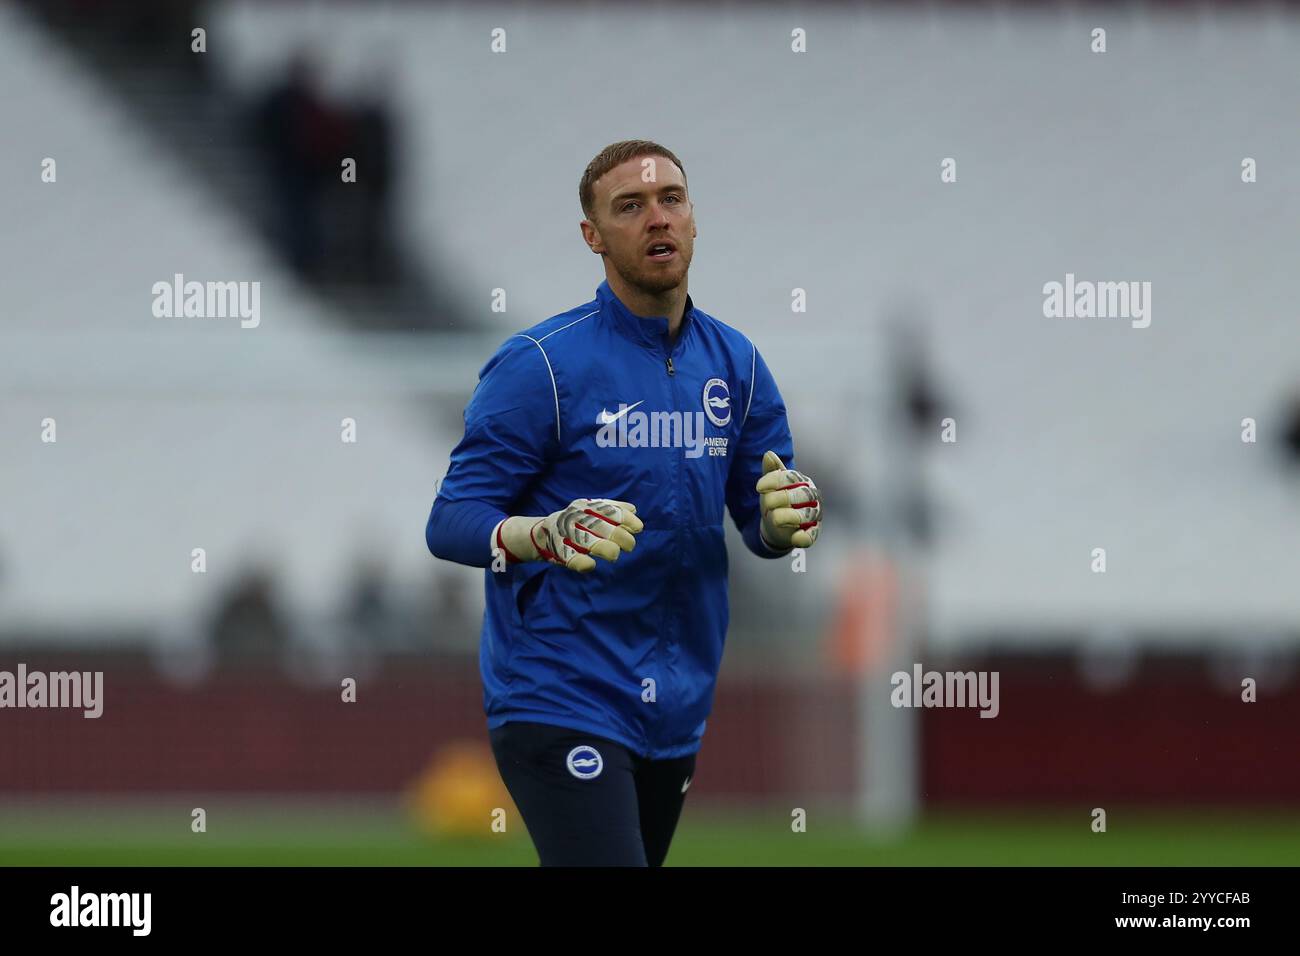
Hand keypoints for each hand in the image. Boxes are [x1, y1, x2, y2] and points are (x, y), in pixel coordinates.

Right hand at [496, 498, 643, 571]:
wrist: (538, 533)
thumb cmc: (572, 524)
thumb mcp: (588, 511)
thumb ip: (610, 510)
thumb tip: (633, 510)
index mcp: (583, 507)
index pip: (607, 509)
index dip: (623, 518)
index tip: (638, 527)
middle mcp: (573, 518)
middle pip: (598, 525)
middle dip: (618, 535)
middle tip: (630, 545)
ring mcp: (564, 535)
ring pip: (585, 540)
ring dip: (602, 547)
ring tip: (615, 554)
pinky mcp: (557, 552)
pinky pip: (570, 558)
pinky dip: (580, 562)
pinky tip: (590, 565)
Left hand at [756, 451, 820, 549]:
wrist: (776, 525)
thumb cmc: (776, 500)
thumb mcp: (770, 486)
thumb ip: (771, 472)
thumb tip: (768, 454)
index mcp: (802, 481)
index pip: (791, 477)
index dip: (775, 480)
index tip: (759, 487)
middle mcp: (812, 496)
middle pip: (802, 494)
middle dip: (783, 497)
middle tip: (766, 503)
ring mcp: (814, 515)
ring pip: (807, 514)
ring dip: (790, 516)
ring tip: (774, 518)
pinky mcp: (812, 532)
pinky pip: (812, 535)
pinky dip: (805, 537)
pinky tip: (796, 538)